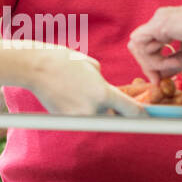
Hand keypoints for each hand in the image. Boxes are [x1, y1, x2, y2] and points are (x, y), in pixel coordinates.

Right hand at [26, 49, 145, 117]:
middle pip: (115, 118)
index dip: (141, 114)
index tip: (147, 116)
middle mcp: (94, 109)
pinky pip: (81, 118)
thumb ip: (105, 83)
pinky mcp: (66, 120)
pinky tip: (70, 94)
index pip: (131, 111)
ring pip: (97, 118)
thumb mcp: (92, 65)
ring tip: (82, 92)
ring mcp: (79, 117)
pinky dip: (81, 110)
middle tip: (112, 102)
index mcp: (104, 93)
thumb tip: (109, 95)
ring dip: (97, 110)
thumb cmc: (64, 61)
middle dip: (116, 112)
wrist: (34, 67)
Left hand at [128, 0, 181, 81]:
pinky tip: (171, 61)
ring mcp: (157, 20)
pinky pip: (141, 44)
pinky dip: (152, 58)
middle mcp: (159, 21)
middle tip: (158, 79)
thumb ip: (172, 65)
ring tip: (173, 65)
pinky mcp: (157, 23)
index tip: (158, 80)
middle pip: (138, 46)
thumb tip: (160, 78)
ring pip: (137, 46)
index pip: (147, 46)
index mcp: (166, 26)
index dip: (149, 64)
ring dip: (152, 62)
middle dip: (146, 66)